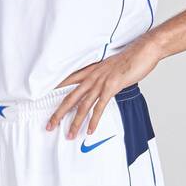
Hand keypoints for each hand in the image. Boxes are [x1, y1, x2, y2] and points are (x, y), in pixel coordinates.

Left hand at [46, 33, 161, 137]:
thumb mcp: (110, 67)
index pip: (67, 82)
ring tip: (70, 134)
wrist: (143, 51)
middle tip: (49, 126)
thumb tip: (99, 86)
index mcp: (90, 71)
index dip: (54, 92)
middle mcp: (91, 76)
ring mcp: (100, 82)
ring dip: (75, 122)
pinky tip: (90, 130)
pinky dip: (94, 120)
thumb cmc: (129, 59)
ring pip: (83, 106)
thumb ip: (102, 77)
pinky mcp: (111, 87)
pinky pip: (99, 107)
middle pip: (69, 98)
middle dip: (58, 114)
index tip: (43, 101)